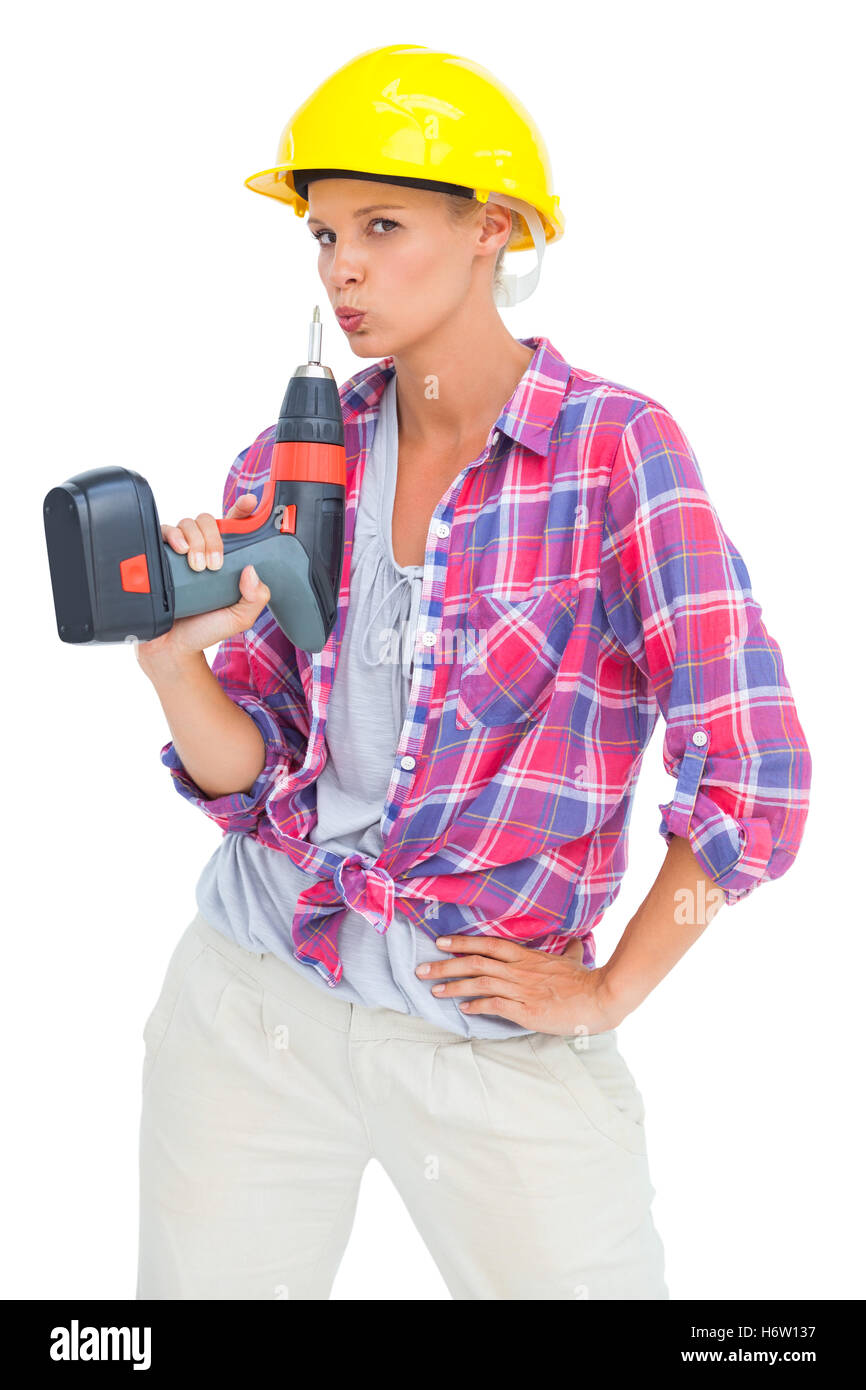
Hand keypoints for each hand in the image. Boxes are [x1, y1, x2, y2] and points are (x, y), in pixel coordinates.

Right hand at [136, 493, 270, 665]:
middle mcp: (202, 550)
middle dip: (213, 538)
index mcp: (225, 559)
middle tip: (214, 566)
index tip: (249, 502)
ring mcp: (179, 552)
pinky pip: (163, 530)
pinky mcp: (158, 555)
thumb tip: (252, 571)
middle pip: (208, 521)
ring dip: (195, 539)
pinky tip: (179, 550)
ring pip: (187, 523)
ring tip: (197, 566)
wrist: (172, 647)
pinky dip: (172, 535)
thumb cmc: (206, 629)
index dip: (242, 510)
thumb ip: (256, 598)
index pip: (235, 527)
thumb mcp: (240, 617)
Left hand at [415, 933, 622, 1034]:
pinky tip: (463, 1008)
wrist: (599, 999)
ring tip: (433, 990)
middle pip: (475, 962)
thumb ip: (569, 950)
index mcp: (527, 957)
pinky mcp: (526, 1010)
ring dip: (453, 986)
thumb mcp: (574, 960)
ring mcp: (521, 990)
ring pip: (480, 983)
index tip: (440, 942)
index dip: (462, 943)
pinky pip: (495, 1005)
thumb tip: (576, 941)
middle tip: (421, 969)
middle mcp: (519, 970)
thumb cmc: (586, 980)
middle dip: (445, 965)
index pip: (488, 945)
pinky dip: (476, 1005)